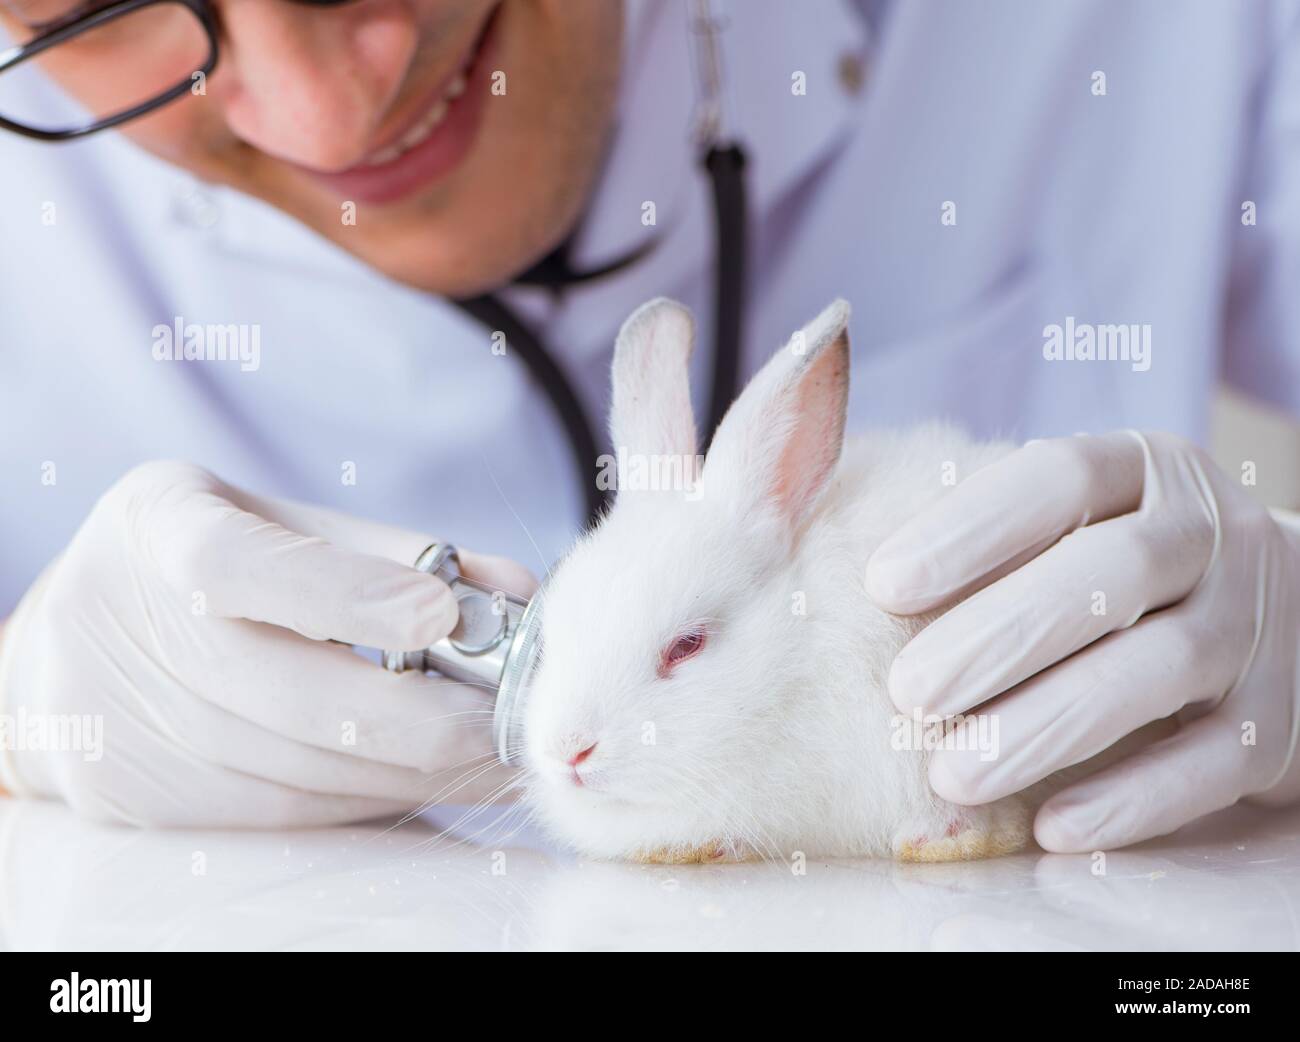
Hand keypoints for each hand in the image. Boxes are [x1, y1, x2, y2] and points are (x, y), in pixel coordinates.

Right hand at [0, 462, 536, 826]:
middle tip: (513, 724)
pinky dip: (369, 797)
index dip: (344, 594)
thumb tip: (519, 595)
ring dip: (414, 771)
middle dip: (423, 720)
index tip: (442, 613)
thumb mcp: (290, 523)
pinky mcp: (133, 795)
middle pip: (285, 696)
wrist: (84, 633)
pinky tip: (427, 780)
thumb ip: (401, 554)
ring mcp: (115, 722)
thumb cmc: (216, 563)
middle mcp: (115, 622)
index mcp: (159, 525)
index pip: (238, 565)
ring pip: (299, 771)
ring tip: (493, 757)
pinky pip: (283, 811)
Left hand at [865, 431, 1299, 851]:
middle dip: (1001, 635)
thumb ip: (986, 534)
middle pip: (1113, 571)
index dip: (969, 530)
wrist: (1280, 617)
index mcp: (1143, 471)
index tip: (882, 585)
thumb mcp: (1071, 525)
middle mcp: (1212, 534)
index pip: (1060, 477)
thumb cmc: (1120, 574)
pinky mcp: (1281, 718)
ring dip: (1049, 723)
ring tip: (954, 771)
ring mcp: (1258, 624)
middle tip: (909, 691)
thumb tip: (856, 580)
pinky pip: (1216, 760)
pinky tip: (1053, 826)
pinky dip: (1134, 797)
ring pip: (1161, 667)